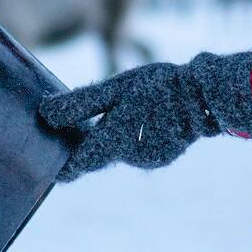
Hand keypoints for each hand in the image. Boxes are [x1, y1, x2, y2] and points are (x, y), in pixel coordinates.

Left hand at [39, 50, 251, 181]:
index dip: (62, 165)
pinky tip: (144, 116)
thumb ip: (79, 104)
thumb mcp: (115, 89)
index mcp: (114, 142)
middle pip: (98, 154)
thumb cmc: (155, 86)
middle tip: (77, 124)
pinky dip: (135, 135)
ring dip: (115, 135)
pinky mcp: (164, 156)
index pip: (77, 165)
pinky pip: (139, 148)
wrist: (205, 95)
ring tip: (122, 109)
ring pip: (120, 150)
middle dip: (88, 143)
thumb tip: (46, 114)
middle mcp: (130, 158)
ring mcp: (149, 159)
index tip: (48, 162)